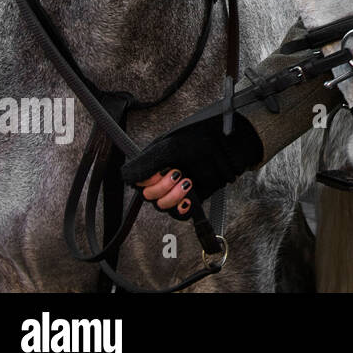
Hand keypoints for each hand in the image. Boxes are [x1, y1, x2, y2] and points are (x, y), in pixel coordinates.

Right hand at [122, 115, 262, 219]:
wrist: (229, 145)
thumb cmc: (200, 138)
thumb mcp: (169, 148)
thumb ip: (145, 163)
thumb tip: (124, 178)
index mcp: (152, 162)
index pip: (133, 180)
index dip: (144, 180)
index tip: (159, 171)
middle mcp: (162, 176)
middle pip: (147, 196)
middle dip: (161, 188)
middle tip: (179, 173)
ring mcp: (176, 188)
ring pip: (161, 206)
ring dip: (172, 198)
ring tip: (188, 183)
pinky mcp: (192, 198)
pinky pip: (179, 214)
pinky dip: (182, 210)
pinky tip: (190, 201)